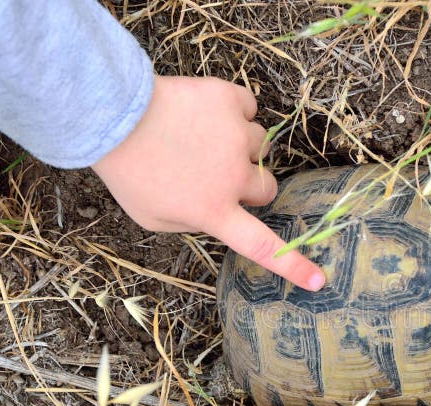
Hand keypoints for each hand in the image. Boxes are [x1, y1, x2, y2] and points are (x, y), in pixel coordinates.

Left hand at [92, 75, 324, 291]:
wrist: (111, 115)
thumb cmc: (128, 172)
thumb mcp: (153, 218)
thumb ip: (191, 222)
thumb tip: (214, 213)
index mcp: (214, 212)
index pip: (262, 247)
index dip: (293, 265)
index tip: (319, 280)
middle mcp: (233, 178)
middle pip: (268, 187)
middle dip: (251, 183)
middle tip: (221, 173)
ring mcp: (236, 137)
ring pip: (260, 144)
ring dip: (239, 144)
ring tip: (203, 135)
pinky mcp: (230, 101)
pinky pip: (249, 107)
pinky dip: (233, 109)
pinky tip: (205, 111)